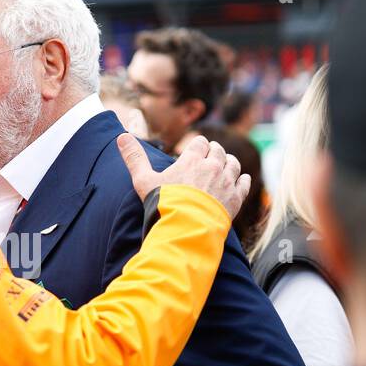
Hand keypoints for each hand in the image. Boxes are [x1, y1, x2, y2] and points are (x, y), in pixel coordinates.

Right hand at [117, 133, 250, 217]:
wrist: (185, 228)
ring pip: (233, 164)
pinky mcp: (236, 198)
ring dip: (228, 163)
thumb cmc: (163, 204)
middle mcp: (212, 166)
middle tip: (208, 159)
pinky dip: (242, 180)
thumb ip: (134, 158)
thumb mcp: (143, 181)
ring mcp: (226, 182)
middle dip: (213, 152)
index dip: (198, 146)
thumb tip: (121, 137)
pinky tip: (239, 181)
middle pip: (218, 150)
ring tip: (223, 168)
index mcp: (192, 159)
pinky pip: (244, 182)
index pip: (200, 142)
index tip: (195, 151)